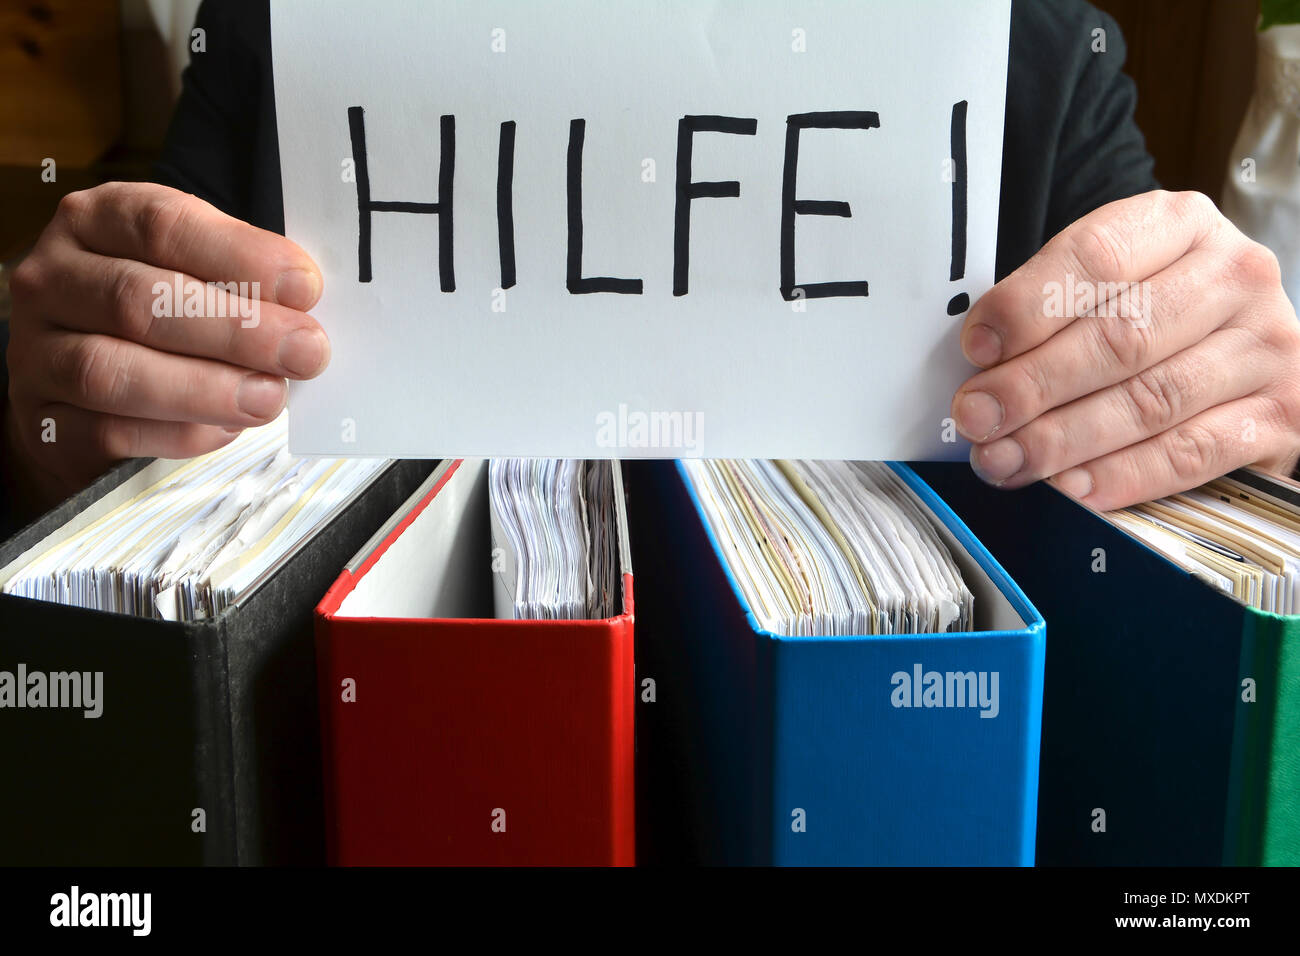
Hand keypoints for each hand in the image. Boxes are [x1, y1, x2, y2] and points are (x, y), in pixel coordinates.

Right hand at [4, 182, 328, 512]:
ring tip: (269, 398)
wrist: (82, 384)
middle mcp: (53, 278)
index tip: (306, 287)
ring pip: (111, 370)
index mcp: (96, 220)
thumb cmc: (160, 313)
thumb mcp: (196, 271)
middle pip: (138, 299)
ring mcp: (36, 351)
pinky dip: (174, 433)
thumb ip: (244, 281)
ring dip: (204, 388)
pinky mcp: (42, 420)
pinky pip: (104, 431)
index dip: (241, 257)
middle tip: (304, 352)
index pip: (163, 226)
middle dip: (236, 330)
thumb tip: (307, 311)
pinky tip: (225, 429)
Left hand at [951, 189, 1299, 509]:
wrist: (1246, 352)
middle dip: (1033, 385)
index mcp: (1182, 223)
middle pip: (1120, 337)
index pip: (1097, 257)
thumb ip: (1050, 312)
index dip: (1028, 306)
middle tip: (978, 417)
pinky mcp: (1279, 416)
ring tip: (1006, 458)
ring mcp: (1266, 346)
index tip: (977, 348)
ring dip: (1063, 438)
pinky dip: (1122, 475)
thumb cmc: (1154, 315)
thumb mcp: (1107, 286)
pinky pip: (1189, 454)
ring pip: (1150, 400)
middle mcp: (1235, 275)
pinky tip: (1070, 487)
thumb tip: (980, 371)